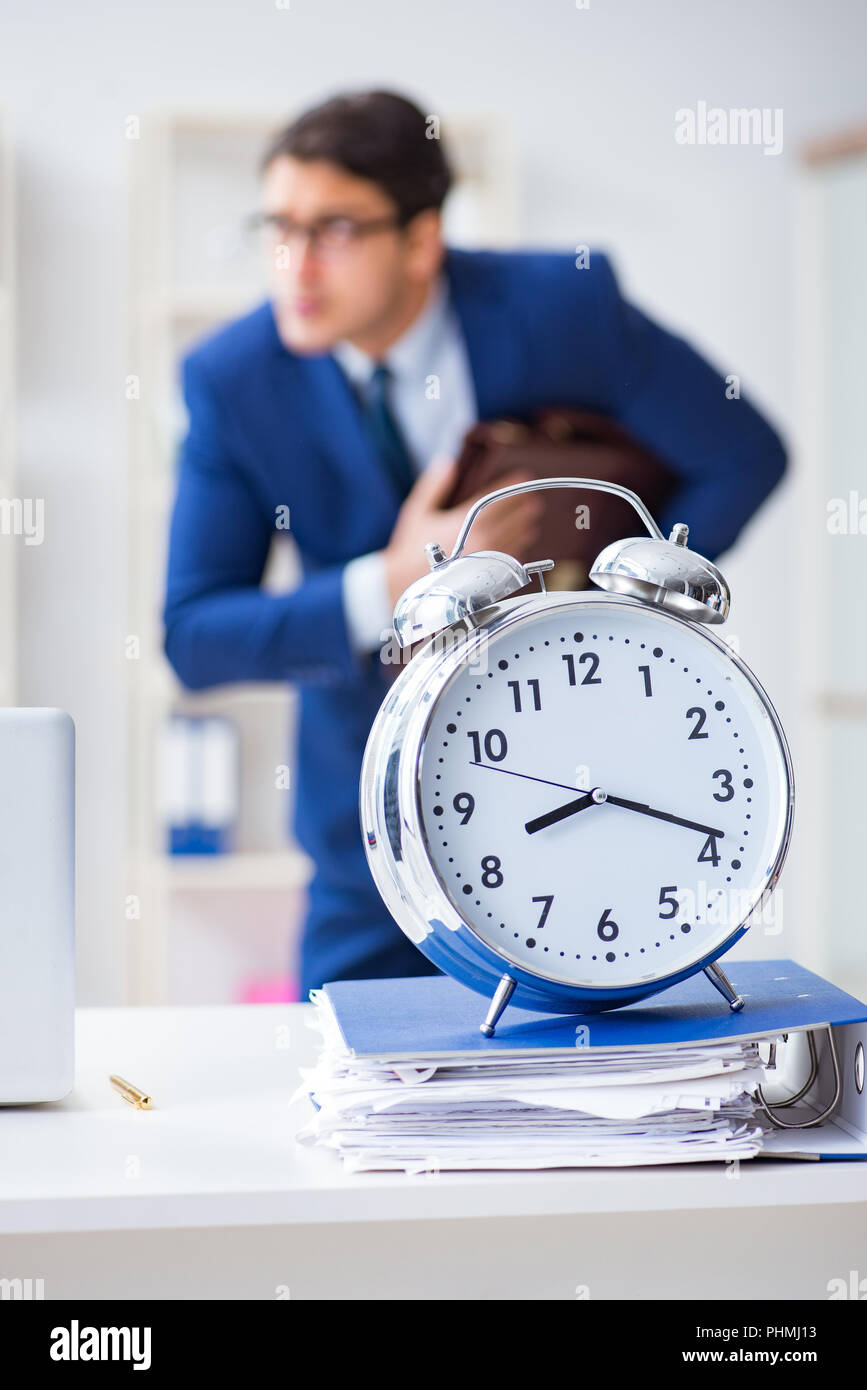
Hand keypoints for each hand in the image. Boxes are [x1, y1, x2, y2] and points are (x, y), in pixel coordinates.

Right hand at [383, 458, 543, 607]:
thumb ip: (434, 486)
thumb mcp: (417, 511)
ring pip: (515, 539)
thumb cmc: (410, 549)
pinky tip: (519, 546)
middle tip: (533, 501)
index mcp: (465, 519)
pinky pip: (509, 559)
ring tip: (531, 522)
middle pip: (513, 518)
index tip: (523, 478)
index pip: (497, 498)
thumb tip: (447, 463)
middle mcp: (481, 538)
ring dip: (525, 528)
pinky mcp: (489, 574)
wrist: (406, 584)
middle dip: (524, 507)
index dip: (512, 486)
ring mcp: (488, 557)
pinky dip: (517, 550)